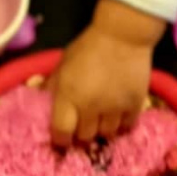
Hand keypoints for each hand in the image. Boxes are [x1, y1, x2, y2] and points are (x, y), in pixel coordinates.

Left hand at [50, 0, 167, 147]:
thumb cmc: (88, 48)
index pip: (61, 132)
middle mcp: (91, 106)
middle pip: (85, 137)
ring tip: (101, 119)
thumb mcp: (62, 64)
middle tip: (83, 125)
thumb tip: (41, 104)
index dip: (60, 140)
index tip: (62, 138)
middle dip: (82, 134)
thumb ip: (52, 86)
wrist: (123, 35)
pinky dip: (121, 124)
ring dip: (102, 129)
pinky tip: (118, 115)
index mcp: (69, 96)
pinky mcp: (135, 105)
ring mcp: (115, 107)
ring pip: (107, 134)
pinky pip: (127, 126)